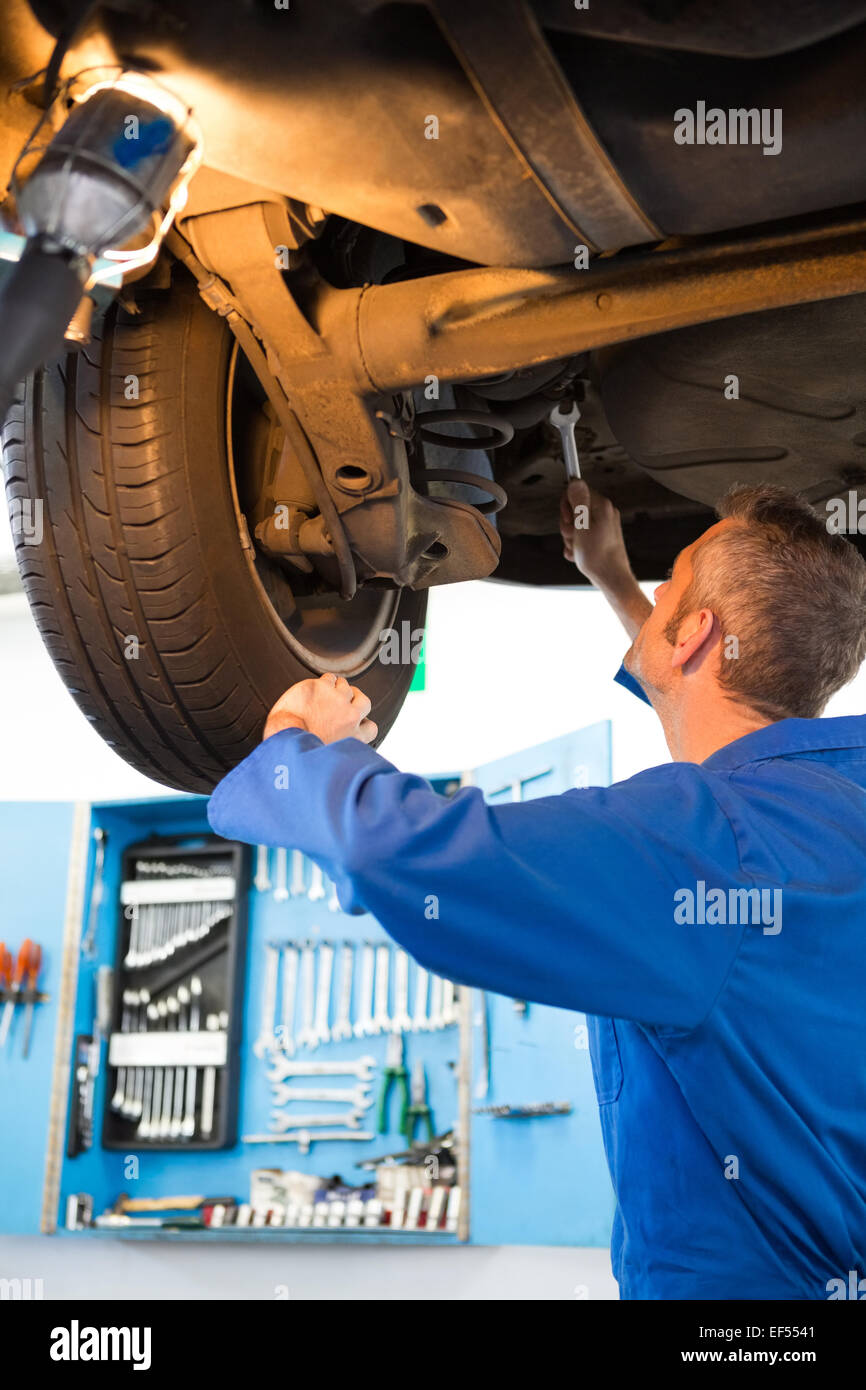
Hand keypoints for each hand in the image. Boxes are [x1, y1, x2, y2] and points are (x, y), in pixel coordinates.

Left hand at [263, 673, 377, 744]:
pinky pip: (329, 678)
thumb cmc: (301, 752)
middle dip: (355, 700)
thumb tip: (338, 745)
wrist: (283, 739)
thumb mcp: (331, 757)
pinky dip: (324, 682)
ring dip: (337, 689)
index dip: (362, 722)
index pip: (370, 727)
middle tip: (343, 701)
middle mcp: (350, 717)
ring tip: (324, 695)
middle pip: (364, 702)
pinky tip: (315, 688)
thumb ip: (341, 747)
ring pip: (346, 686)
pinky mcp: (321, 688)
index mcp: (353, 737)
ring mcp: (337, 700)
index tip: (354, 721)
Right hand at [560, 481, 631, 587]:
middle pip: (574, 509)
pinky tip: (581, 554)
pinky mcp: (601, 537)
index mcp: (601, 506)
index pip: (576, 491)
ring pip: (575, 525)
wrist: (611, 578)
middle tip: (575, 537)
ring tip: (579, 547)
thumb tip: (575, 481)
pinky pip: (582, 536)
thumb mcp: (582, 526)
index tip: (569, 520)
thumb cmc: (598, 556)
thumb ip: (578, 502)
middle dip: (568, 525)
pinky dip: (577, 546)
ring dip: (571, 537)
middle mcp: (605, 513)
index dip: (567, 507)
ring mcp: (603, 525)